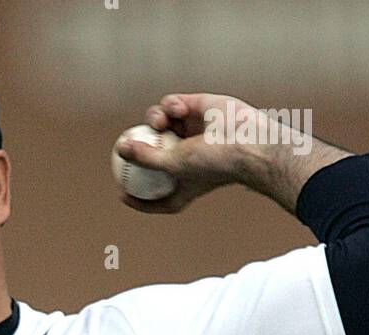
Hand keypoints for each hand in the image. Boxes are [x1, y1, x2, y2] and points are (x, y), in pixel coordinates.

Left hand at [115, 92, 257, 214]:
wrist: (248, 142)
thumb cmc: (213, 162)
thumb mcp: (174, 166)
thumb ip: (145, 158)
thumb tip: (120, 149)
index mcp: (184, 181)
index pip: (157, 194)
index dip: (138, 197)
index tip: (122, 194)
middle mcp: (186, 156)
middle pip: (153, 150)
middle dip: (140, 146)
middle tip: (128, 143)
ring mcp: (192, 131)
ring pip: (160, 122)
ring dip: (154, 119)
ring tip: (159, 122)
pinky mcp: (198, 107)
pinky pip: (174, 103)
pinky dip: (171, 104)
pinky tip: (177, 109)